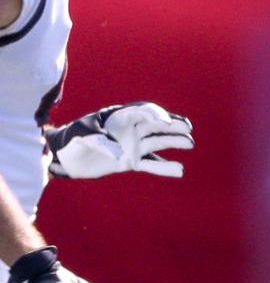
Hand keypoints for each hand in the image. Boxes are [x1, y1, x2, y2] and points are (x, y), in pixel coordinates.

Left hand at [47, 103, 194, 179]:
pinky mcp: (132, 162)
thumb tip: (119, 153)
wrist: (65, 157)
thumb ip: (98, 140)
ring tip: (190, 143)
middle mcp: (129, 130)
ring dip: (174, 142)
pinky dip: (165, 168)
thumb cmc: (70, 140)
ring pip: (157, 142)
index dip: (154, 115)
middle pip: (154, 125)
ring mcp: (132, 146)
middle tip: (187, 127)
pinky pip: (151, 164)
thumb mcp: (78, 135)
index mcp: (118, 118)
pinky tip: (180, 170)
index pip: (140, 112)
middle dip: (171, 125)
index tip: (165, 122)